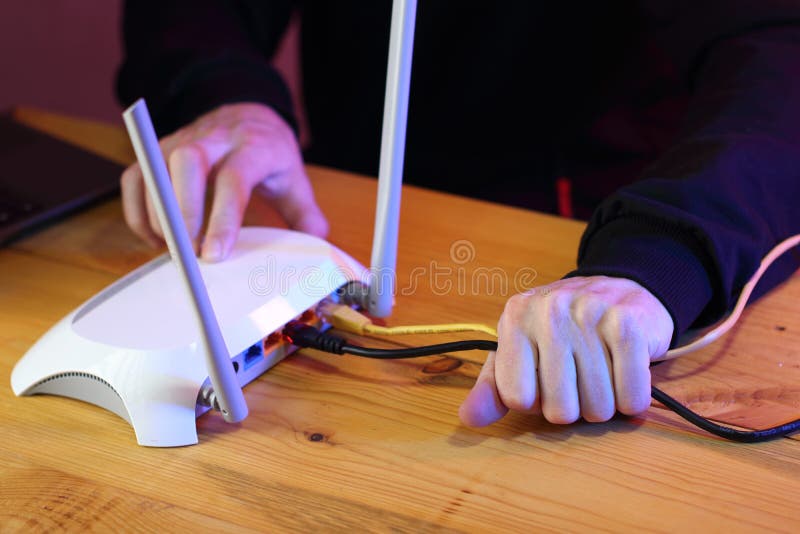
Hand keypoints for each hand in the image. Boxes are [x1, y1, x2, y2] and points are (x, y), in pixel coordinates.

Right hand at [120, 102, 327, 260]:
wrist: (246, 114)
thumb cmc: (268, 152)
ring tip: (173, 252)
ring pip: (154, 169)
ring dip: (157, 216)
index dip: (223, 218)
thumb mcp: (294, 178)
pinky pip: (135, 178)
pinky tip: (156, 239)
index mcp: (253, 146)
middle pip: (187, 162)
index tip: (213, 254)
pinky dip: (138, 212)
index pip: (234, 179)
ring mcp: (181, 139)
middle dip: (182, 211)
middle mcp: (214, 138)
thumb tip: (315, 242)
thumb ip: (305, 212)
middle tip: (186, 253)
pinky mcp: (159, 150)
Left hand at [459, 276, 673, 425]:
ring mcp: (589, 314)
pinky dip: (633, 399)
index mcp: (515, 318)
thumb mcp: (521, 351)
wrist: (620, 287)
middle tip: (580, 379)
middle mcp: (549, 311)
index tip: (545, 381)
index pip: (517, 399)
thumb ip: (493, 388)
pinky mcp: (628, 324)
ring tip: (604, 374)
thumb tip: (469, 417)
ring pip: (598, 408)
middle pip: (560, 411)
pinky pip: (631, 397)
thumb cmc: (564, 330)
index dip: (536, 402)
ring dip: (606, 404)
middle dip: (575, 407)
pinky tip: (627, 374)